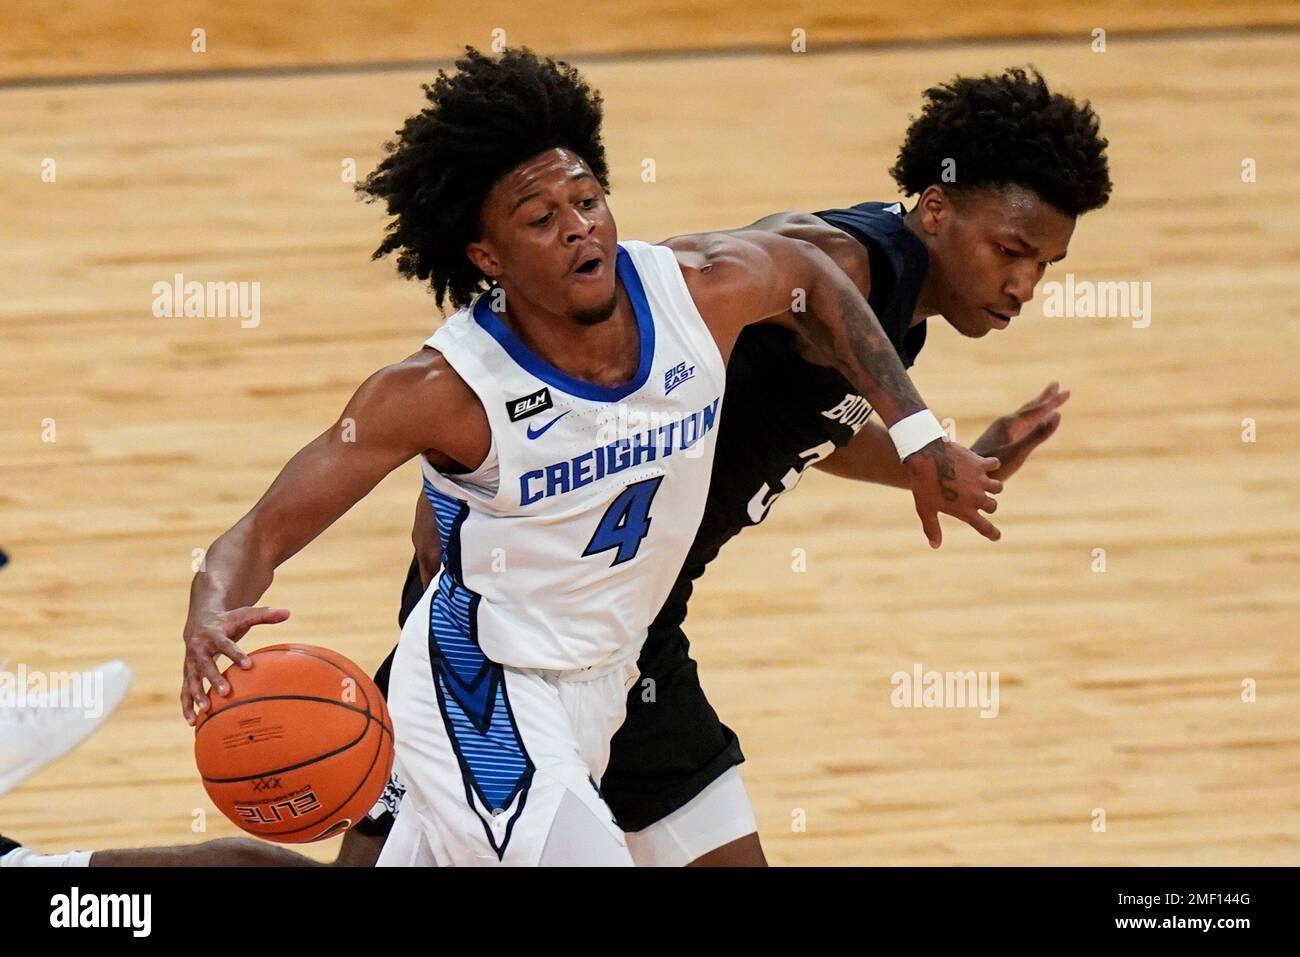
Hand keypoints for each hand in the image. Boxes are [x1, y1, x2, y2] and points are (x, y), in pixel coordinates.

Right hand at [181, 606, 288, 724]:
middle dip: (214, 679)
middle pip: (205, 665)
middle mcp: (198, 649)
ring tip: (206, 710)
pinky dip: (187, 706)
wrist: (201, 622)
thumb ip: (265, 615)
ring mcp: (190, 663)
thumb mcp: (245, 615)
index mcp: (213, 634)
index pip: (225, 644)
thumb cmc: (229, 621)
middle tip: (226, 692)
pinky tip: (193, 722)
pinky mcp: (187, 674)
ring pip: (191, 680)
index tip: (249, 665)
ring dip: (197, 695)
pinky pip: (185, 691)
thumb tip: (288, 612)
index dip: (236, 654)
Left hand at [905, 439, 1002, 547]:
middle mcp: (976, 497)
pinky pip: (995, 464)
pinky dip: (992, 463)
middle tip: (980, 500)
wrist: (925, 457)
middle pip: (993, 506)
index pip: (985, 527)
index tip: (996, 536)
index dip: (992, 534)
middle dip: (989, 505)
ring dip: (993, 486)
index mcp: (965, 511)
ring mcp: (980, 480)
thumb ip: (932, 528)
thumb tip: (935, 546)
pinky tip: (983, 464)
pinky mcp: (980, 464)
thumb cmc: (923, 485)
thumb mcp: (925, 509)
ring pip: (998, 487)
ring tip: (983, 483)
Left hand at [972, 382, 1069, 481]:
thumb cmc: (993, 466)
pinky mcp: (999, 440)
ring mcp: (1001, 431)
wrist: (966, 475)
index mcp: (1010, 423)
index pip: (1036, 409)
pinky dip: (1030, 420)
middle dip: (1045, 397)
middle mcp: (1006, 423)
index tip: (1067, 391)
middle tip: (1057, 384)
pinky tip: (1031, 423)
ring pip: (1024, 415)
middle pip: (1030, 407)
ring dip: (1037, 407)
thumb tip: (1057, 415)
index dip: (1053, 402)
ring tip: (1046, 400)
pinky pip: (1019, 426)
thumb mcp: (1018, 452)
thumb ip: (1037, 435)